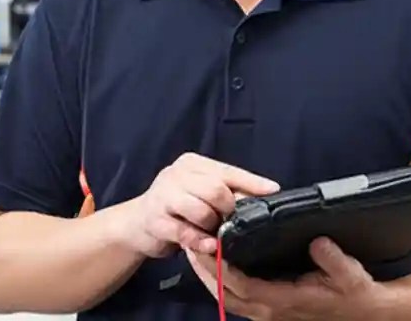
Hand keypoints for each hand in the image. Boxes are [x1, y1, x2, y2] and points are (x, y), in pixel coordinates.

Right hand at [119, 153, 278, 258]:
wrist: (136, 224)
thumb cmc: (177, 208)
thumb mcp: (199, 193)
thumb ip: (225, 192)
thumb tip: (261, 198)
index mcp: (192, 164)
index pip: (227, 170)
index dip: (252, 182)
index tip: (273, 191)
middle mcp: (176, 174)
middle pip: (215, 189)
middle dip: (228, 209)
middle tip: (229, 221)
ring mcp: (163, 196)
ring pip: (201, 210)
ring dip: (213, 227)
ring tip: (214, 234)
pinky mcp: (155, 220)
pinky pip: (185, 233)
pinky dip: (200, 242)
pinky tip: (207, 246)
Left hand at [184, 237, 391, 320]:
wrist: (366, 311)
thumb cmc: (356, 292)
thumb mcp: (350, 274)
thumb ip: (333, 259)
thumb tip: (317, 242)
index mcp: (286, 301)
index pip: (243, 287)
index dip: (221, 269)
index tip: (208, 246)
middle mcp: (272, 310)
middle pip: (226, 294)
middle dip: (204, 271)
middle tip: (190, 242)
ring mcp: (269, 311)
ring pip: (228, 298)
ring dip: (208, 276)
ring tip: (195, 248)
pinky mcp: (270, 307)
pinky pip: (237, 297)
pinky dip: (221, 280)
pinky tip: (216, 261)